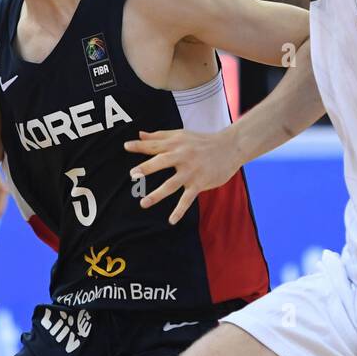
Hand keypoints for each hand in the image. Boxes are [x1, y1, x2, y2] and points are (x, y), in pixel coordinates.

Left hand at [123, 127, 240, 224]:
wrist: (230, 147)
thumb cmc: (202, 141)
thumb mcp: (181, 135)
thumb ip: (159, 136)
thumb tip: (139, 134)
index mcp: (175, 144)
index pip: (154, 145)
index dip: (139, 146)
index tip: (125, 147)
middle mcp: (182, 156)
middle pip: (161, 162)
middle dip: (146, 168)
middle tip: (132, 175)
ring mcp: (191, 171)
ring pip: (171, 184)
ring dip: (157, 195)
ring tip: (143, 203)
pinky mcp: (199, 183)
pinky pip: (187, 199)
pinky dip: (179, 211)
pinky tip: (171, 220)